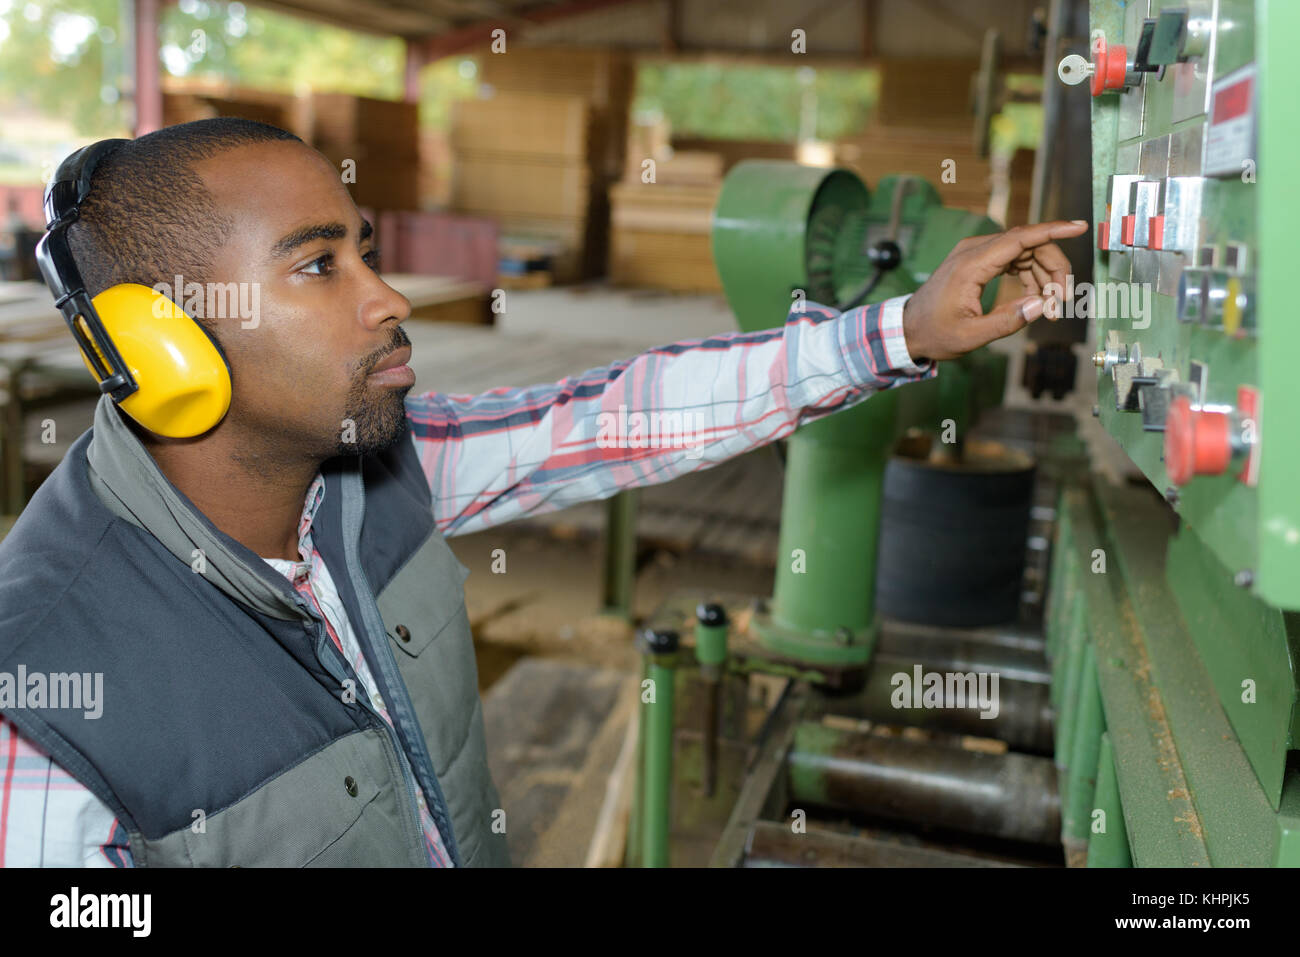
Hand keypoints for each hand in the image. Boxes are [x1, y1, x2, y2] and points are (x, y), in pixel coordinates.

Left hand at [900, 220, 1089, 362]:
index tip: (1079, 227)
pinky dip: (1030, 278)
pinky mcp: (978, 261)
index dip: (1052, 231)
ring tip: (1049, 310)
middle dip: (1053, 270)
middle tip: (1061, 302)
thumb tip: (1040, 305)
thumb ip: (1006, 321)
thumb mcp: (970, 336)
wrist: (909, 328)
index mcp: (971, 265)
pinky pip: (1014, 260)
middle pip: (1029, 245)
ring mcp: (976, 254)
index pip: (1019, 238)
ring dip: (1044, 277)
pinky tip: (1035, 301)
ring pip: (1025, 253)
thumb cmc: (935, 333)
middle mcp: (974, 251)